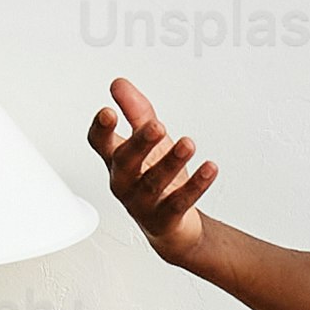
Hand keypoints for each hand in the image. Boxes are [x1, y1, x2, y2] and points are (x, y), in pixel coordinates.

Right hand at [88, 82, 220, 266]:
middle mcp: (124, 182)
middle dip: (140, 143)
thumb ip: (135, 112)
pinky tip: (209, 168)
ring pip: (153, 182)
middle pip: (125, 162)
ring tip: (188, 144)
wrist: (171, 225)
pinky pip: (179, 202)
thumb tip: (118, 84)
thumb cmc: (155, 178)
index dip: (101, 129)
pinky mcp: (164, 219)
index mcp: (116, 160)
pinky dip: (196, 185)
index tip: (108, 112)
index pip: (99, 144)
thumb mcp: (146, 142)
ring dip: (172, 162)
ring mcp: (142, 203)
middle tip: (157, 126)